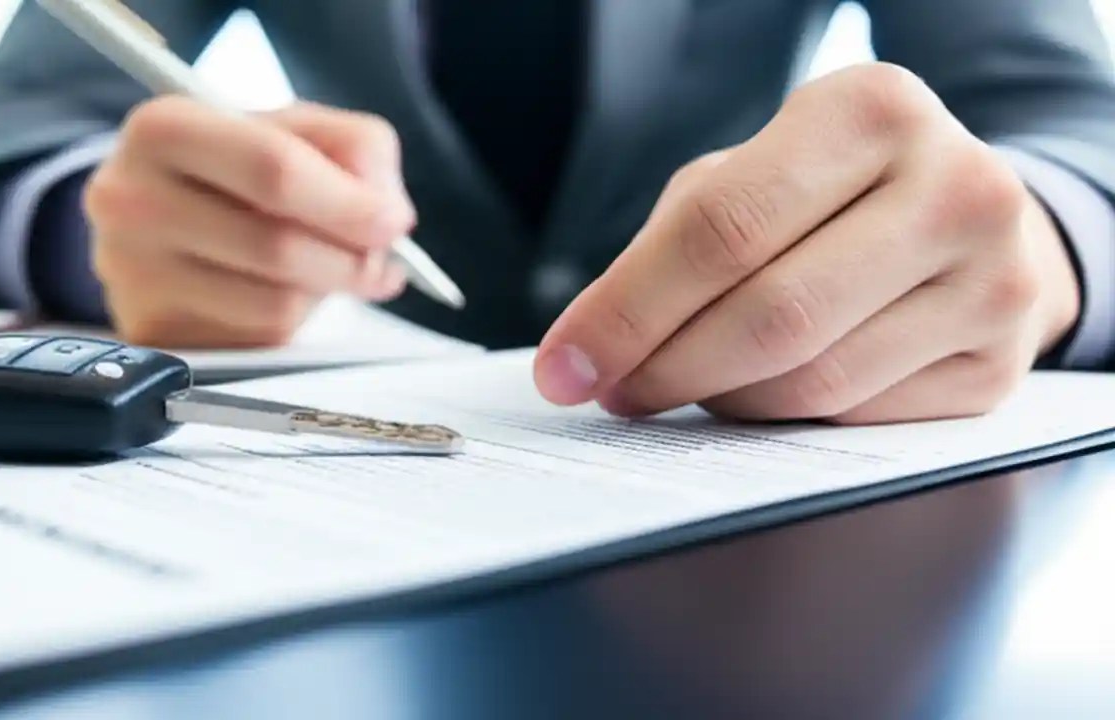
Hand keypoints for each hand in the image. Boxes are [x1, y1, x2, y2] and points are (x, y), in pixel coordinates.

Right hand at [84, 99, 414, 346]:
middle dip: (352, 259)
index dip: (350, 204)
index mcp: (163, 129)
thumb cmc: (234, 166)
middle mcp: (130, 201)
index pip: (274, 170)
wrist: (155, 213)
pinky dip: (294, 320)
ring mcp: (132, 275)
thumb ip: (356, 149)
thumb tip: (388, 216)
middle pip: (277, 246)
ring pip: (275, 304)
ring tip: (327, 268)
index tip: (395, 223)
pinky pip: (258, 340)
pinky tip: (287, 292)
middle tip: (384, 262)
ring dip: (324, 292)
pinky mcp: (151, 333)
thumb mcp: (291, 128)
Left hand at [534, 63, 1080, 423]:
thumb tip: (589, 351)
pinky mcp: (999, 366)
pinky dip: (786, 419)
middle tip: (614, 390)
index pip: (721, 229)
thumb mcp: (755, 172)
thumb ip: (674, 246)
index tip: (561, 366)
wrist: (970, 216)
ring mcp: (992, 282)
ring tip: (685, 383)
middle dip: (665, 368)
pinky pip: (856, 421)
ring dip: (721, 400)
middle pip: (770, 315)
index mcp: (873, 111)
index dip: (627, 309)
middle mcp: (954, 187)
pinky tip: (761, 393)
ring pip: (813, 383)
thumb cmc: (834, 193)